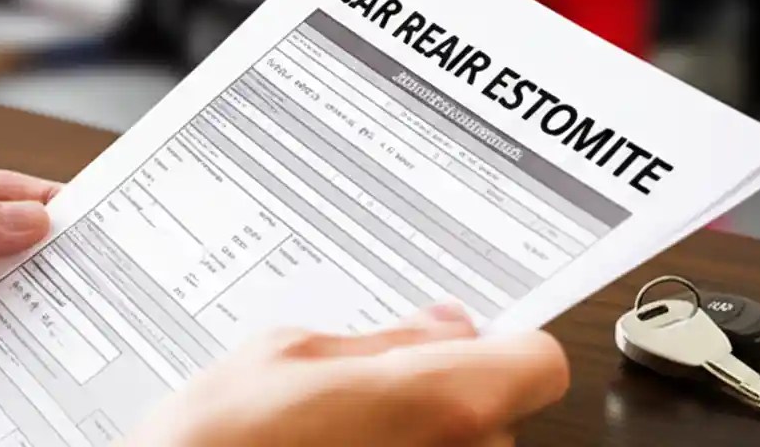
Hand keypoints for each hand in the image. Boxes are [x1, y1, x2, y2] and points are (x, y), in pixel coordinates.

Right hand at [128, 304, 568, 446]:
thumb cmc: (220, 441)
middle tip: (379, 375)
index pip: (539, 361)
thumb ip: (383, 339)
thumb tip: (439, 325)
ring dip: (420, 430)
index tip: (474, 335)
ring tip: (340, 423)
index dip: (505, 341)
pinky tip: (335, 446)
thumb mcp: (292, 352)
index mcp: (442, 402)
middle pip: (498, 410)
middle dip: (448, 384)